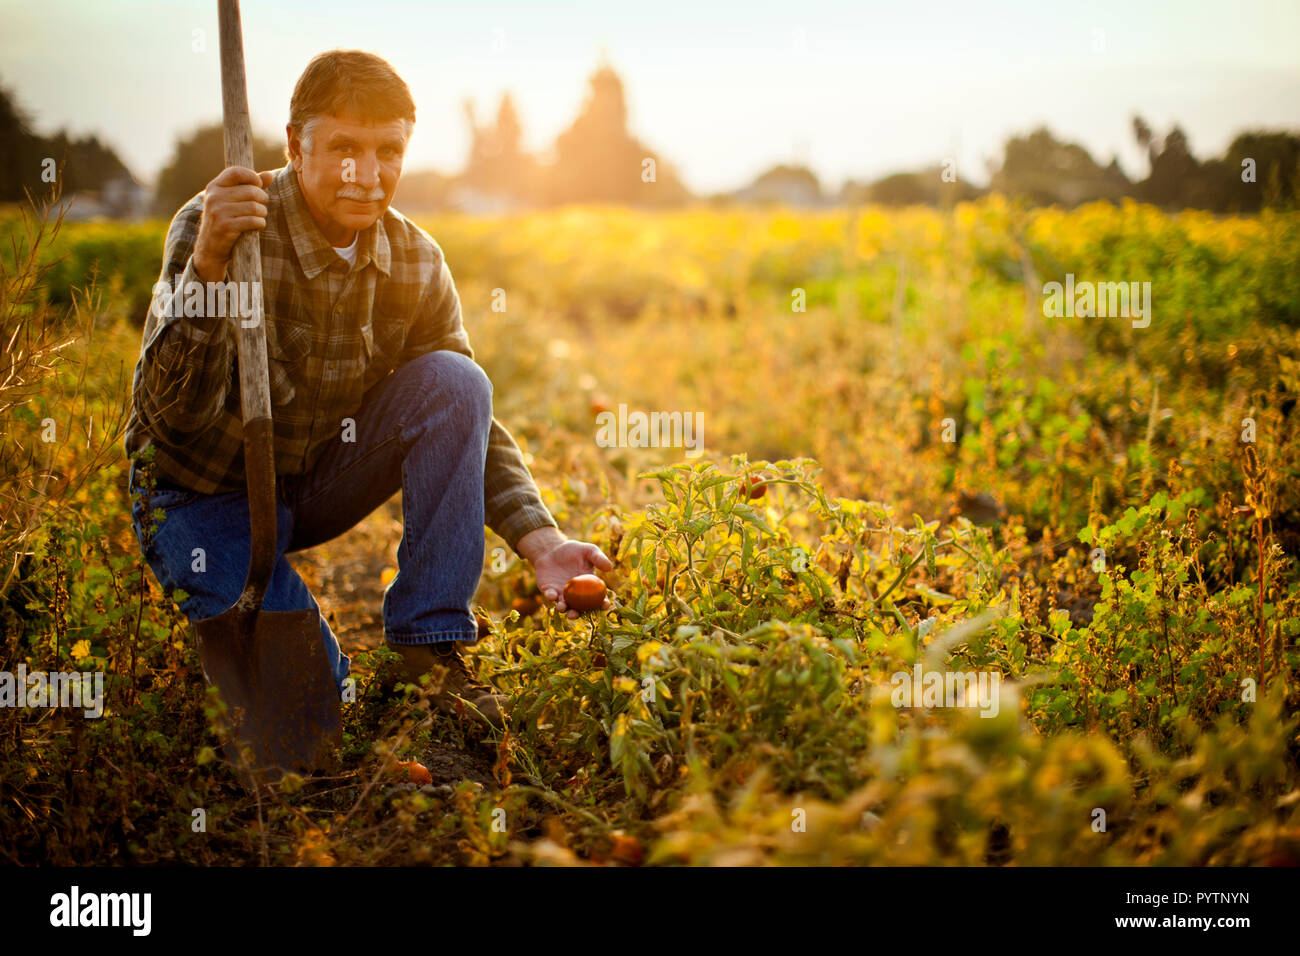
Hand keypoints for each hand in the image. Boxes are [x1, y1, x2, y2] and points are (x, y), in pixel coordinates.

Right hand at [192, 167, 274, 282]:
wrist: (210, 249)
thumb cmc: (226, 221)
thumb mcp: (233, 201)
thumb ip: (251, 187)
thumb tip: (269, 175)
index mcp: (214, 187)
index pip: (236, 172)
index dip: (252, 177)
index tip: (258, 186)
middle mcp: (214, 197)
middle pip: (251, 190)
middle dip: (262, 199)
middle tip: (260, 207)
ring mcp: (218, 211)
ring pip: (254, 206)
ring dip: (262, 213)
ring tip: (259, 217)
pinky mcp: (225, 226)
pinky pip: (253, 220)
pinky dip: (260, 223)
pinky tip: (257, 226)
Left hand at [517, 529, 613, 618]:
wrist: (552, 548)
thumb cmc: (573, 549)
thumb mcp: (588, 550)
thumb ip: (598, 558)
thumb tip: (610, 567)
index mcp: (588, 586)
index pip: (598, 598)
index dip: (602, 603)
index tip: (604, 605)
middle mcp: (576, 594)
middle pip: (578, 608)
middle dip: (577, 614)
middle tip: (576, 613)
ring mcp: (562, 593)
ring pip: (563, 606)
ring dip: (563, 609)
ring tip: (562, 607)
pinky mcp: (549, 590)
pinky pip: (550, 596)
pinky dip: (551, 597)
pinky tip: (552, 595)